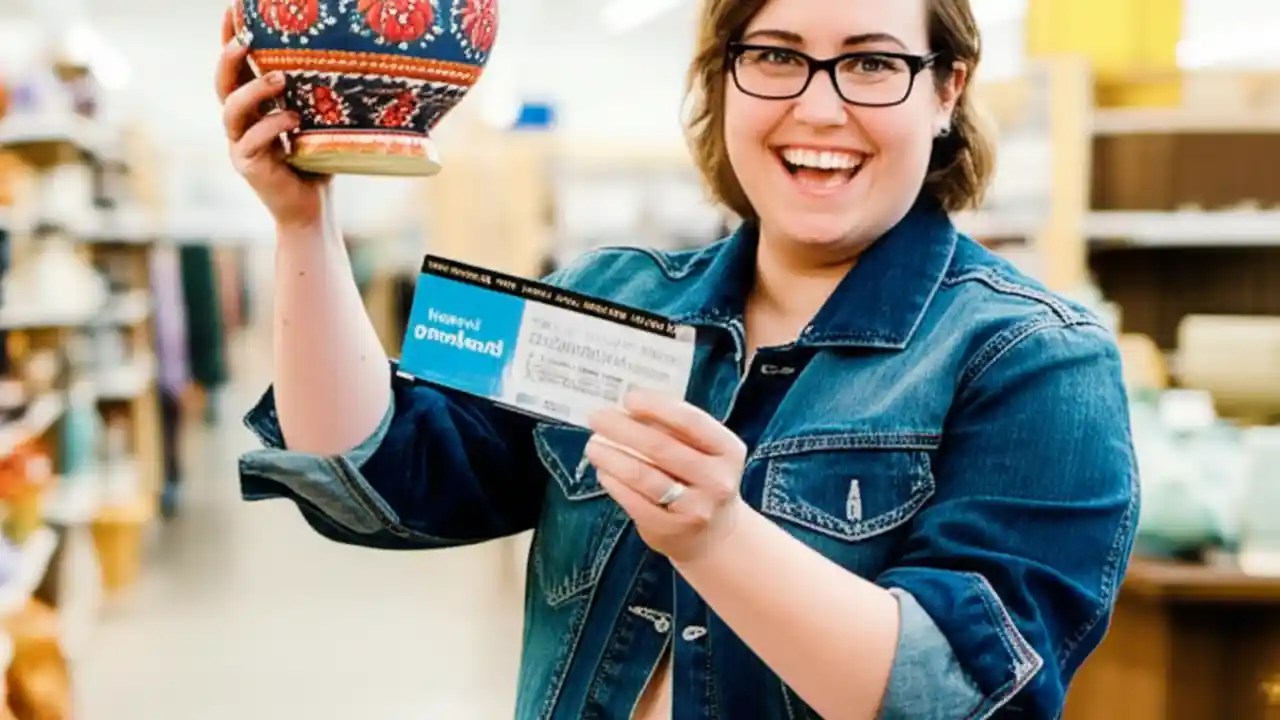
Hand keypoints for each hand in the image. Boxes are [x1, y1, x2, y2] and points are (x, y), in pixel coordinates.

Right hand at [216, 8, 329, 232]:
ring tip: (280, 79)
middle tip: (246, 40)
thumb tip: (338, 58)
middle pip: (223, 84)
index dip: (229, 39)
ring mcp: (240, 144)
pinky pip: (252, 140)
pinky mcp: (247, 166)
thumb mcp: (317, 123)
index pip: (237, 68)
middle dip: (229, 59)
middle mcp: (240, 123)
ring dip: (253, 91)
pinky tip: (293, 119)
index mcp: (254, 108)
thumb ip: (314, 97)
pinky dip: (271, 126)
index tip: (233, 10)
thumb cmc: (317, 162)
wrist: (312, 209)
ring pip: (231, 110)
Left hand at [585, 389, 749, 564]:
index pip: (691, 421)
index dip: (656, 407)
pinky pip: (635, 502)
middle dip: (623, 429)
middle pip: (661, 448)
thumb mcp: (704, 451)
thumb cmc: (701, 479)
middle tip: (597, 418)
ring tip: (593, 445)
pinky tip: (604, 472)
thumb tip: (630, 407)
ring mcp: (695, 508)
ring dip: (612, 457)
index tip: (628, 398)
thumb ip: (676, 429)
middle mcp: (717, 480)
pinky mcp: (671, 529)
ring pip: (644, 476)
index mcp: (728, 450)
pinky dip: (615, 484)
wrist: (715, 534)